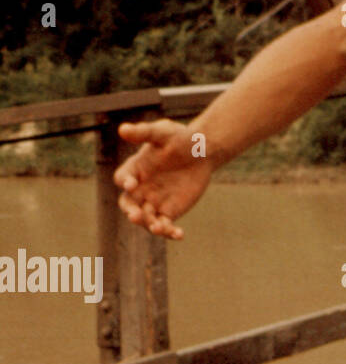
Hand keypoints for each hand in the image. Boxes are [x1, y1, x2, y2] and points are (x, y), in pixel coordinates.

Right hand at [113, 119, 213, 239]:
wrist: (203, 151)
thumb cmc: (180, 138)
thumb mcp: (164, 132)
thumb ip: (144, 132)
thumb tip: (123, 129)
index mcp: (134, 169)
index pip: (123, 178)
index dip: (125, 182)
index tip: (132, 184)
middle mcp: (140, 188)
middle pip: (128, 204)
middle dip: (130, 211)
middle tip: (136, 215)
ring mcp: (153, 202)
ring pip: (145, 218)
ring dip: (149, 224)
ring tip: (159, 228)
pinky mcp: (169, 211)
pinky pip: (165, 225)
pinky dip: (170, 232)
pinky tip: (179, 234)